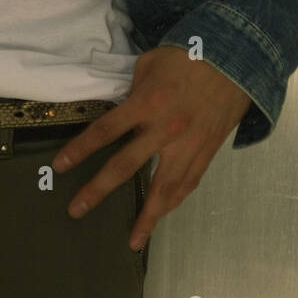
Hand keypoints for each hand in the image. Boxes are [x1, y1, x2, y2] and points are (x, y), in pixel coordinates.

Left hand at [52, 46, 251, 250]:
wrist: (237, 60)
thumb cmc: (189, 57)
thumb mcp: (151, 63)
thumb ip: (133, 91)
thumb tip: (121, 110)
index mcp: (147, 102)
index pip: (106, 130)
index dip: (80, 149)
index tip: (60, 166)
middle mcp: (165, 128)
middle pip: (125, 166)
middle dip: (98, 189)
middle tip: (76, 210)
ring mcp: (188, 145)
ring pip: (164, 188)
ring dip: (147, 216)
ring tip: (133, 240)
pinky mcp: (206, 152)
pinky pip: (187, 184)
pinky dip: (173, 203)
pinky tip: (162, 216)